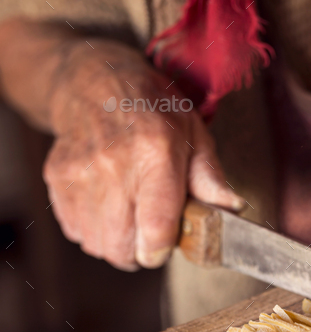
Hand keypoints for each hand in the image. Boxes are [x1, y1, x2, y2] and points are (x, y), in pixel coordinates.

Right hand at [43, 40, 241, 270]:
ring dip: (115, 242)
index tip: (165, 246)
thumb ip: (211, 177)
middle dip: (140, 252)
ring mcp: (80, 172)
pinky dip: (92, 229)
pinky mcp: (58, 177)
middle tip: (149, 232)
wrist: (94, 79)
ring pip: (98, 245)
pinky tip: (106, 206)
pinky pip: (76, 230)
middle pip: (123, 248)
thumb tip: (232, 208)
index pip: (155, 230)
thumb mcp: (194, 133)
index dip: (162, 250)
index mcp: (155, 152)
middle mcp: (114, 164)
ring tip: (128, 216)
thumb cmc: (152, 108)